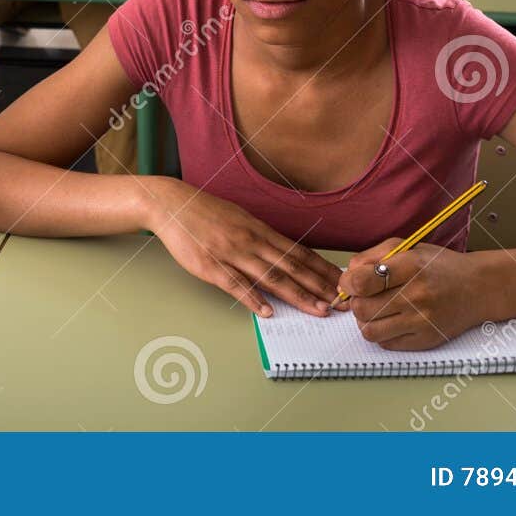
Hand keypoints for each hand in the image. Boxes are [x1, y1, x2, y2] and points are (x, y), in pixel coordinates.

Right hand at [142, 178, 342, 316]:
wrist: (172, 204)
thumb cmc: (205, 212)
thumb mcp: (240, 218)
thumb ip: (261, 237)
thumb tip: (284, 252)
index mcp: (260, 230)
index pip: (299, 252)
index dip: (322, 269)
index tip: (341, 283)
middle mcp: (251, 241)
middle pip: (292, 266)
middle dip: (320, 286)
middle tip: (342, 302)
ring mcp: (231, 254)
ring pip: (271, 277)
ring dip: (298, 295)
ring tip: (318, 310)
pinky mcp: (210, 266)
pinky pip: (235, 285)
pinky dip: (253, 299)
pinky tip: (268, 311)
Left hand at [335, 239, 485, 349]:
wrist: (478, 288)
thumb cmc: (438, 266)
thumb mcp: (406, 248)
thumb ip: (371, 257)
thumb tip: (346, 277)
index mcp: (410, 266)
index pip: (362, 282)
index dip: (348, 283)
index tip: (352, 283)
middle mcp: (417, 295)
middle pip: (362, 308)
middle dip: (356, 302)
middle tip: (365, 296)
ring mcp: (422, 321)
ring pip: (370, 331)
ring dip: (366, 320)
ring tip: (376, 309)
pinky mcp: (426, 340)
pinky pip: (386, 344)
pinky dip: (382, 333)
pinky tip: (391, 320)